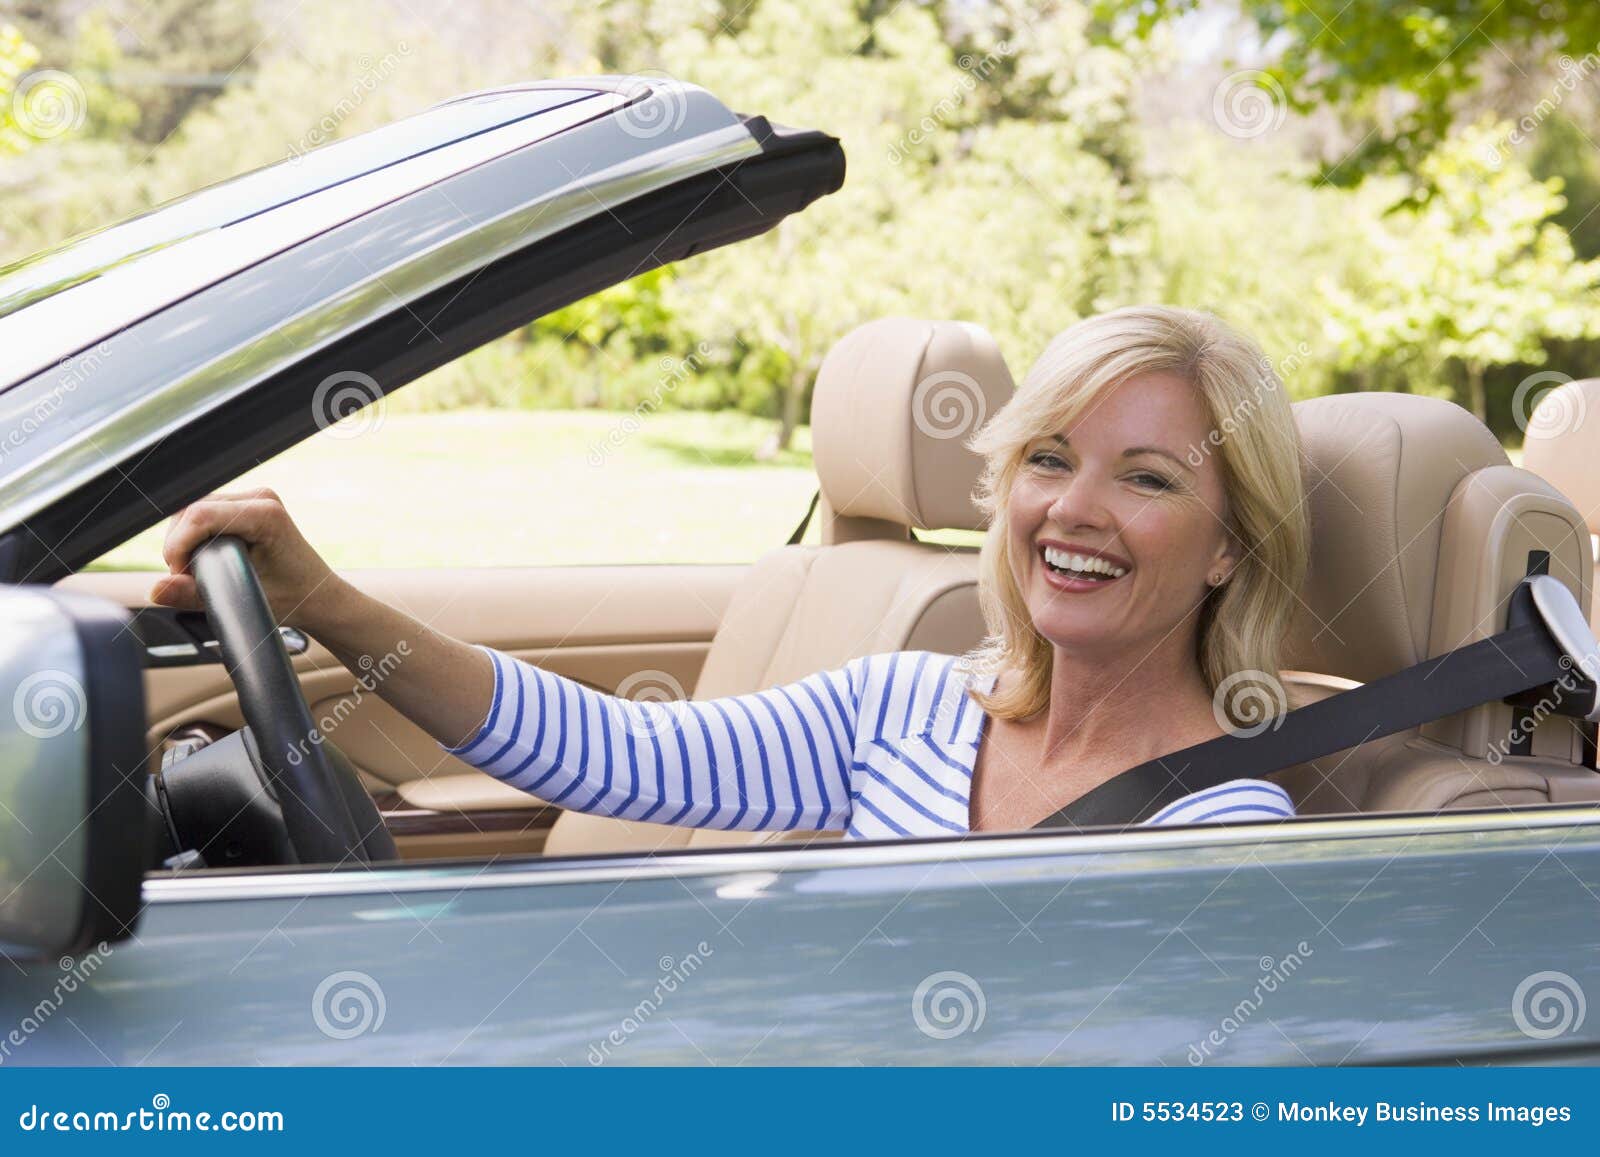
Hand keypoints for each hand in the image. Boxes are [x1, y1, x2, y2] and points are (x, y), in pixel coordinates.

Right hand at [151, 488, 344, 629]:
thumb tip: (156, 590)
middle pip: (190, 510)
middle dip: (179, 545)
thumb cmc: (292, 597)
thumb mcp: (240, 600)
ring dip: (184, 541)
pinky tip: (204, 559)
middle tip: (189, 578)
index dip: (178, 545)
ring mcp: (253, 498)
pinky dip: (194, 536)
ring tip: (197, 571)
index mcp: (266, 514)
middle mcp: (260, 499)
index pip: (199, 515)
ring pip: (192, 510)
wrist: (317, 595)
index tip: (181, 575)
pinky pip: (202, 513)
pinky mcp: (244, 505)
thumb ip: (194, 595)